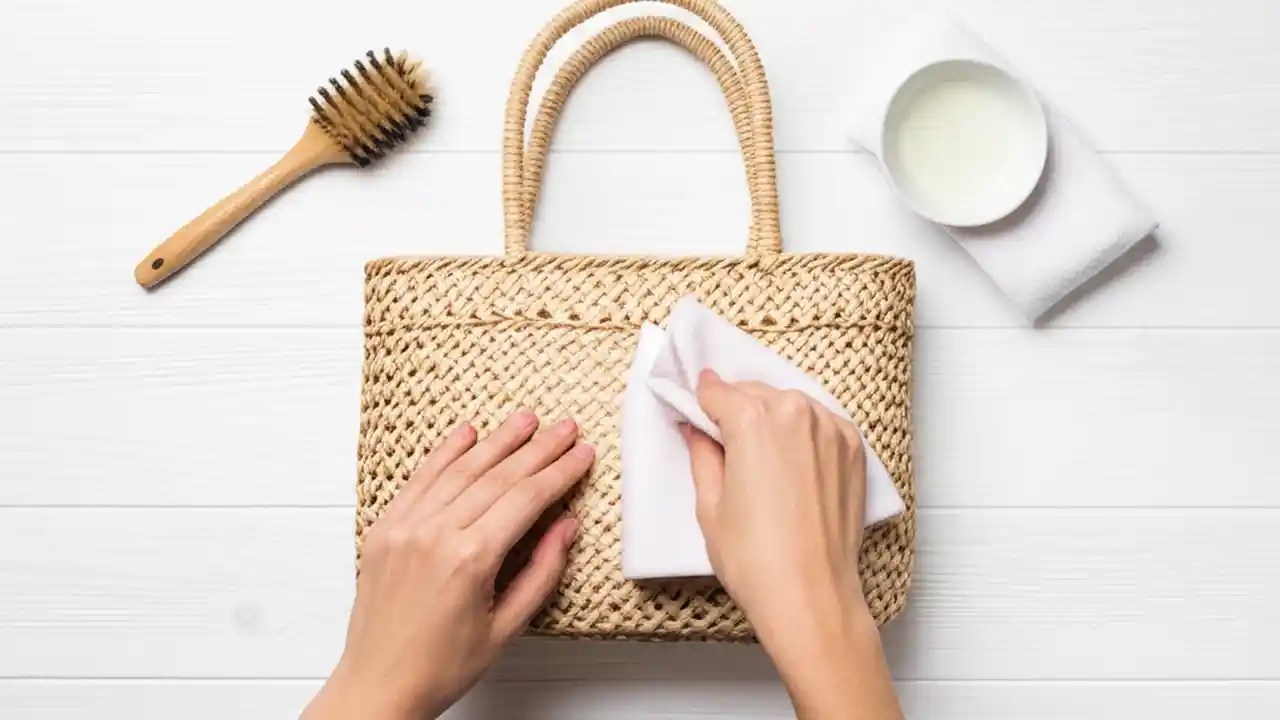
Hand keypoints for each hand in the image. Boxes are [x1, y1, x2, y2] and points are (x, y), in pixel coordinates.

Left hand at [303, 412, 593, 719]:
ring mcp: (405, 527)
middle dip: (537, 448)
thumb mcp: (507, 627)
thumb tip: (565, 527)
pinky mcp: (385, 528)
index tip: (581, 454)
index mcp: (469, 560)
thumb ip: (541, 572)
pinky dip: (445, 453)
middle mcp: (434, 534)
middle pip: (497, 476)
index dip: (559, 472)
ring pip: (460, 469)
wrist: (378, 685)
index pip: (526, 498)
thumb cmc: (439, 666)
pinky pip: (420, 479)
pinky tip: (467, 434)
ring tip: (525, 420)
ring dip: (497, 441)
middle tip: (564, 428)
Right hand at [682, 371, 900, 718]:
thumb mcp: (710, 505)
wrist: (811, 596)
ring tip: (758, 456)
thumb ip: (702, 454)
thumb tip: (696, 430)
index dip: (700, 401)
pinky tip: (789, 462)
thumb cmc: (756, 559)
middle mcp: (796, 413)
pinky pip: (818, 422)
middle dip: (734, 408)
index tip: (694, 409)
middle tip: (721, 440)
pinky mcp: (853, 449)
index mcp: (753, 421)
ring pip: (789, 404)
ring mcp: (831, 429)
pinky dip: (801, 431)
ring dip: (769, 417)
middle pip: (754, 392)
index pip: (717, 391)